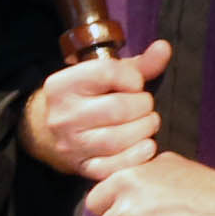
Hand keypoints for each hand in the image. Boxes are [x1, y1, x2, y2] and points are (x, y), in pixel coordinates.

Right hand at [22, 38, 171, 180]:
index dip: (133, 78)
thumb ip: (138, 64)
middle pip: (118, 108)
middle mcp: (61, 115)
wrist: (50, 133)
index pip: (107, 73)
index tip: (136, 83)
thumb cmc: (88, 98)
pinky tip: (145, 145)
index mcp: (62, 85)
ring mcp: (70, 145)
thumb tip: (164, 48)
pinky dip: (137, 156)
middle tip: (146, 106)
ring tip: (147, 123)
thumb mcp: (105, 76)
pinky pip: (116, 166)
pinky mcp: (82, 168)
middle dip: (143, 106)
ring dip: (144, 130)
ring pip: (118, 139)